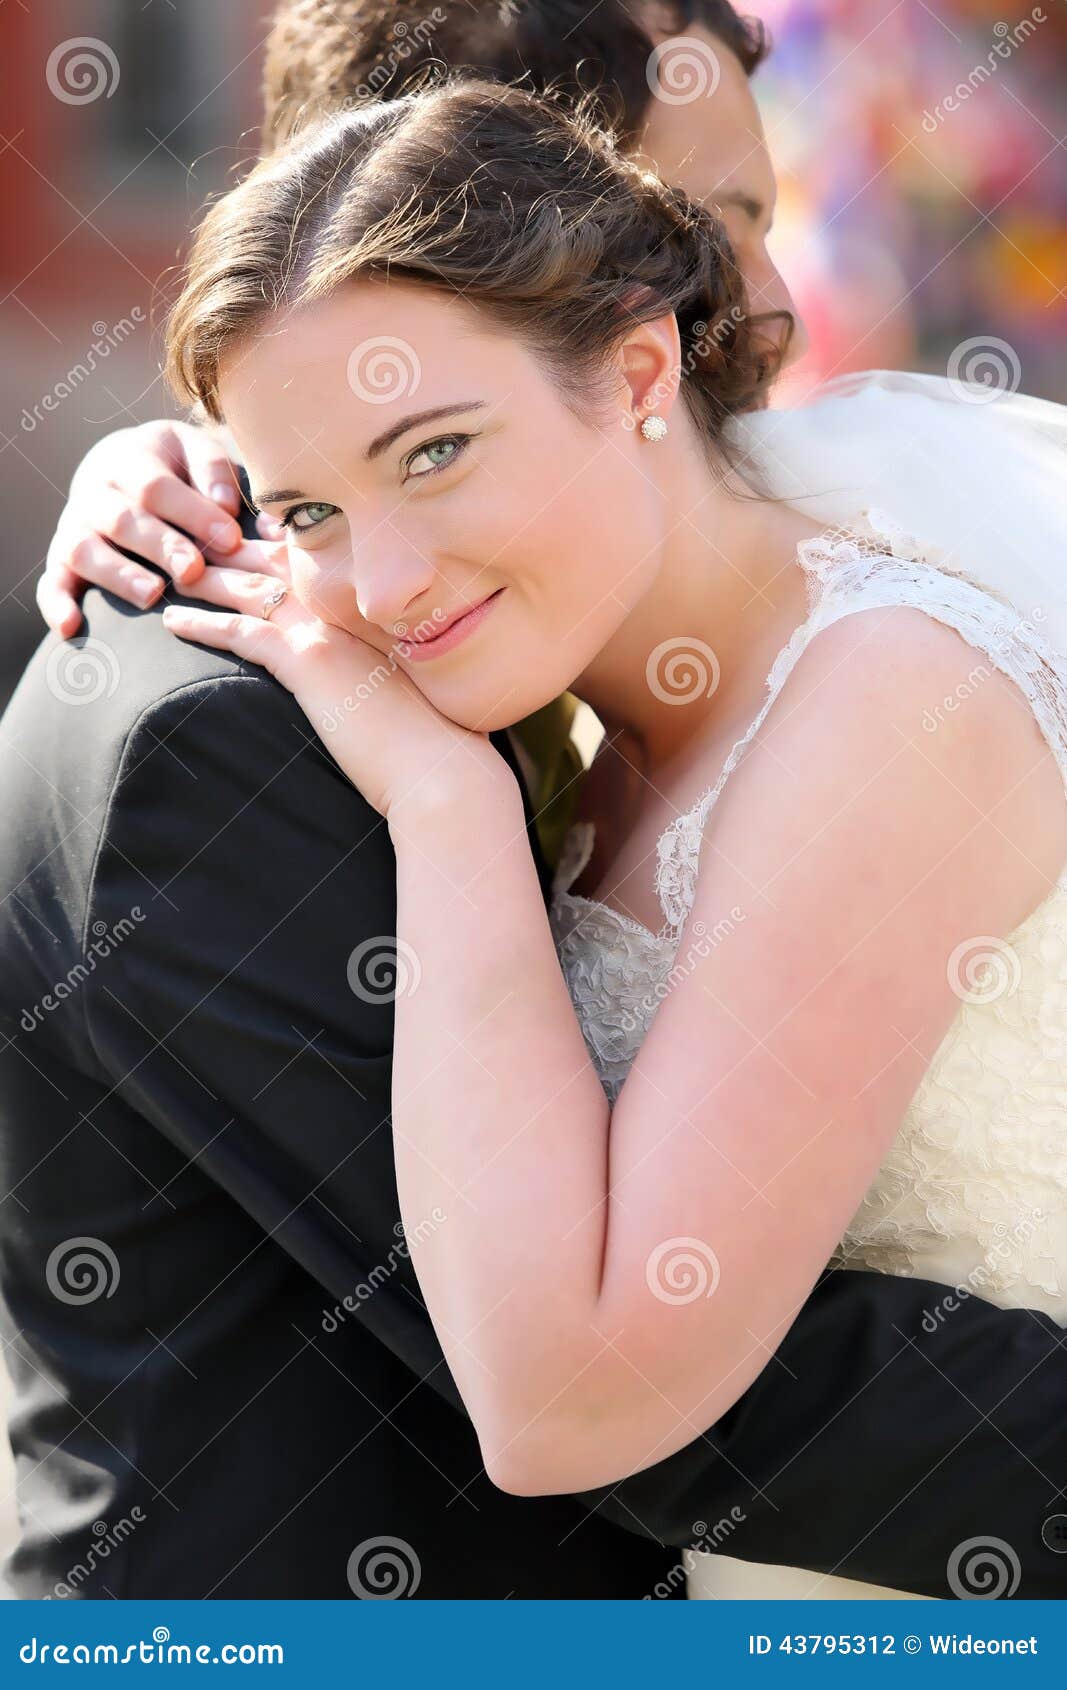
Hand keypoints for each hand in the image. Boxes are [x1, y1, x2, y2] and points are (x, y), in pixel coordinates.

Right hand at [37, 419, 285, 637]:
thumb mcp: (195, 449)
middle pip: (122, 520)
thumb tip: (226, 505)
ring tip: (152, 595)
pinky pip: (51, 582)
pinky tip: (72, 629)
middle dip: (159, 546)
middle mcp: (95, 493)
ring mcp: (75, 526)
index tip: (230, 538)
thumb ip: (212, 469)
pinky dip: (56, 605)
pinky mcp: (62, 558)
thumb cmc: (175, 464)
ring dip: (116, 575)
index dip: (194, 513)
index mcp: (130, 460)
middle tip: (192, 570)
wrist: (123, 460)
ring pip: (83, 550)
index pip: (158, 487)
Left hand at [159, 556, 505, 818]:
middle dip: (234, 549)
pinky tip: (174, 623)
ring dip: (208, 579)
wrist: (444, 768)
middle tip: (196, 542)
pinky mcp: (307, 664)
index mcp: (380, 605)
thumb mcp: (423, 685)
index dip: (280, 546)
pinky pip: (241, 632)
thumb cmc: (442, 739)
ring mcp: (329, 631)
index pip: (319, 561)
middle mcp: (353, 606)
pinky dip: (203, 624)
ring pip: (252, 589)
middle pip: (279, 563)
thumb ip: (400, 663)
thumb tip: (389, 673)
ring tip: (176, 574)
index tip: (249, 538)